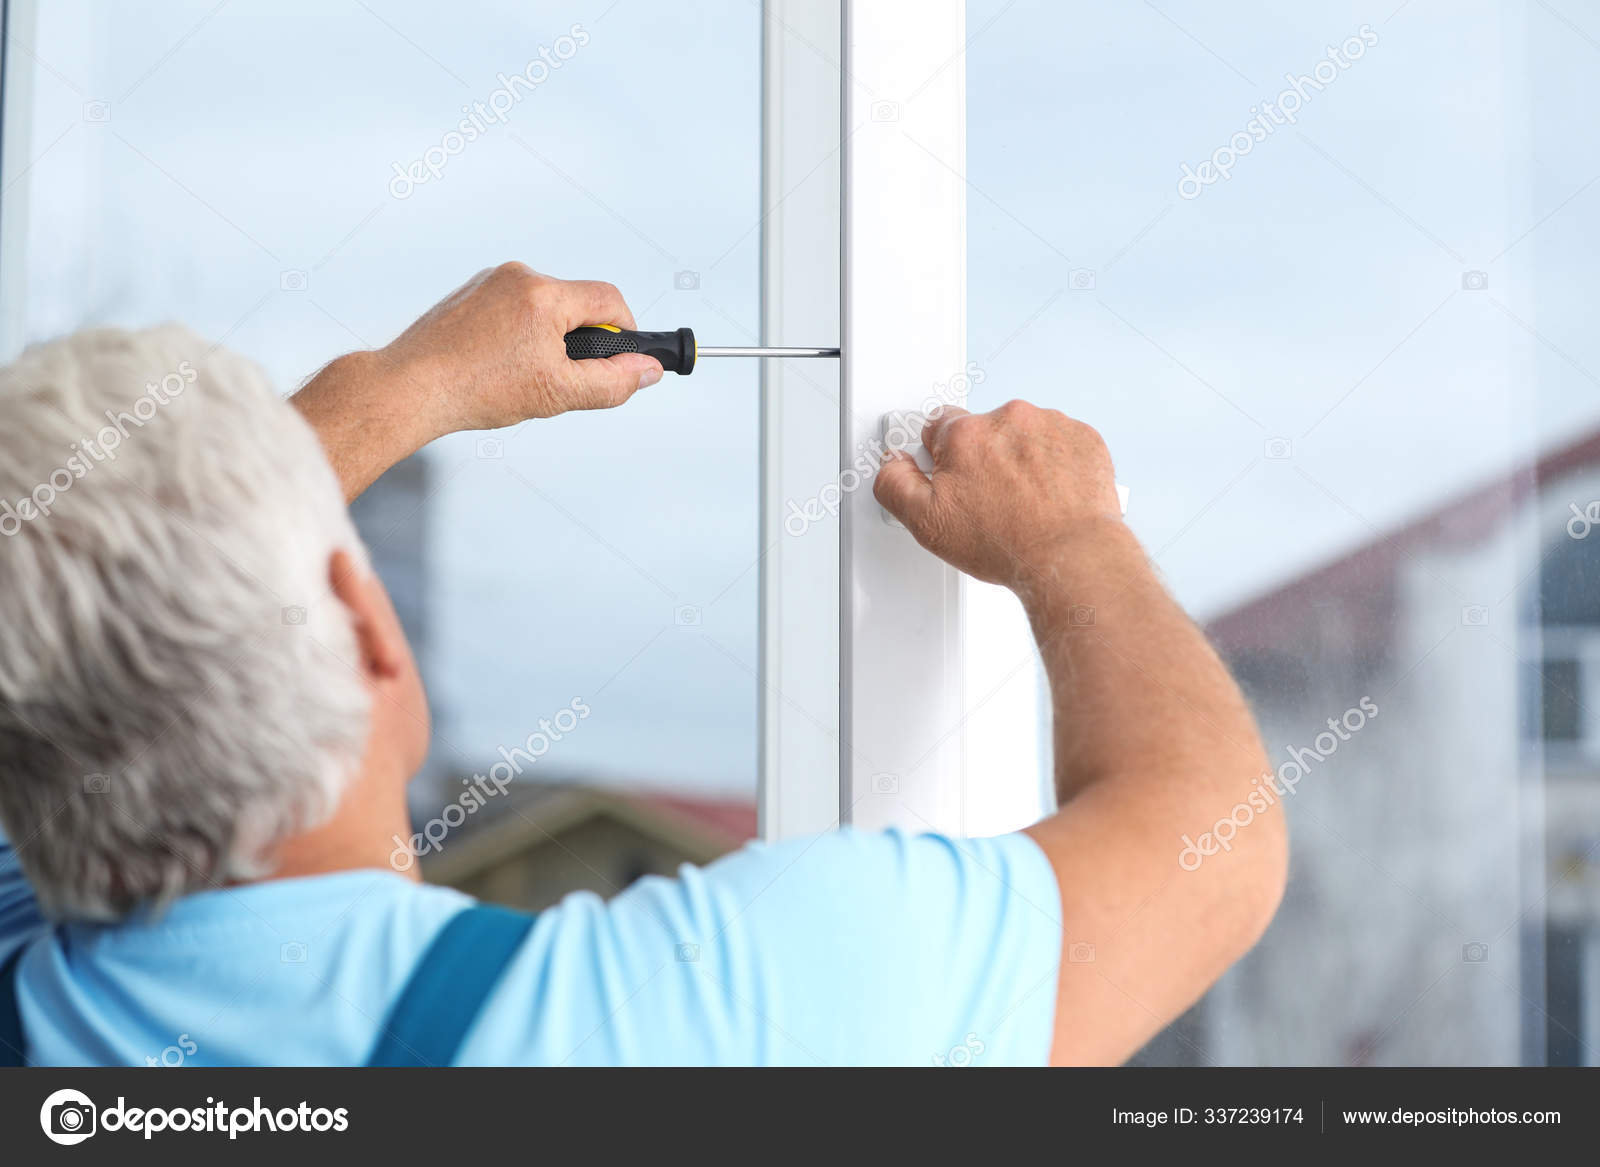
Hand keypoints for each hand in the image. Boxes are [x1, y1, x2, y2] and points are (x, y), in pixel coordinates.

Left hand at [380, 262, 662, 434]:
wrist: (410, 387)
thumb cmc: (475, 389)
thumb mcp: (558, 394)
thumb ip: (612, 382)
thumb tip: (647, 369)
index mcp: (544, 295)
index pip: (609, 300)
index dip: (626, 331)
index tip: (624, 358)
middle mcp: (518, 277)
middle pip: (576, 302)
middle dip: (581, 339)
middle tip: (565, 378)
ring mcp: (491, 281)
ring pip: (544, 306)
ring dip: (549, 336)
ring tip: (525, 376)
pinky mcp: (470, 292)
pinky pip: (514, 306)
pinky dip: (520, 332)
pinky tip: (501, 365)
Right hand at [873, 400, 1121, 591]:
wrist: (1070, 556)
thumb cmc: (1008, 543)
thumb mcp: (926, 524)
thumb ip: (895, 484)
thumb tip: (893, 463)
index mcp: (965, 434)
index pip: (939, 425)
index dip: (943, 457)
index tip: (955, 480)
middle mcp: (1008, 419)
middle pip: (984, 430)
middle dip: (983, 460)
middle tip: (991, 500)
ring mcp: (1050, 425)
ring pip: (1023, 435)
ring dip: (1021, 460)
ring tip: (1025, 502)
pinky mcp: (1083, 438)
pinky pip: (1060, 442)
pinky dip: (1055, 463)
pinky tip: (1051, 495)